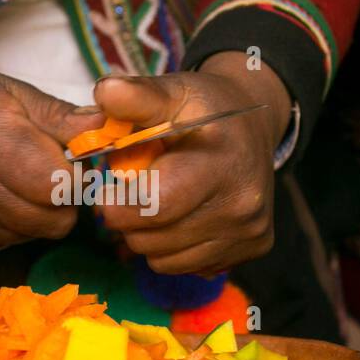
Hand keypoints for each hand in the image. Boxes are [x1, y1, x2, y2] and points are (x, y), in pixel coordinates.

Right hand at [0, 45, 100, 252]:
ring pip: (26, 237)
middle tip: (44, 176)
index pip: (62, 190)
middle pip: (50, 223)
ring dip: (30, 215)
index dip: (75, 181)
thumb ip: (63, 118)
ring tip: (10, 182)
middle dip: (58, 203)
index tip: (69, 166)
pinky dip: (2, 225)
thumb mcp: (14, 94)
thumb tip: (112, 131)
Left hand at [92, 51, 292, 273]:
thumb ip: (136, 95)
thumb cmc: (204, 109)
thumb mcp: (172, 91)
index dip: (118, 205)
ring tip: (157, 202)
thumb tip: (105, 92)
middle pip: (152, 240)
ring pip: (164, 261)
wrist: (253, 127)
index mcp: (221, 165)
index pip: (155, 206)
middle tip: (132, 193)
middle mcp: (242, 206)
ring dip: (148, 237)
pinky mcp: (253, 249)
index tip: (106, 191)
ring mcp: (250, 233)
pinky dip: (173, 249)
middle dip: (128, 220)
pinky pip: (188, 268)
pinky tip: (182, 217)